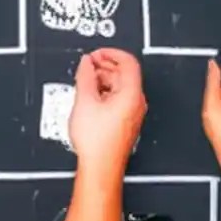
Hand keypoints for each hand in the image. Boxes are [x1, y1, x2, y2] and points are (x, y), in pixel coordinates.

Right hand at [69, 49, 146, 173]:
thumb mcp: (84, 100)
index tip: (96, 53)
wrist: (100, 167)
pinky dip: (105, 92)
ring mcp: (132, 113)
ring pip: (120, 86)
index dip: (110, 52)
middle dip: (105, 65)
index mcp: (131, 94)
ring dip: (103, 79)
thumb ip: (85, 76)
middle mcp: (136, 102)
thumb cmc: (97, 142)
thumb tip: (86, 63)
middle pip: (124, 73)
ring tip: (85, 81)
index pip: (128, 61)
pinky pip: (118, 99)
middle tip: (87, 65)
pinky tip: (90, 96)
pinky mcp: (125, 121)